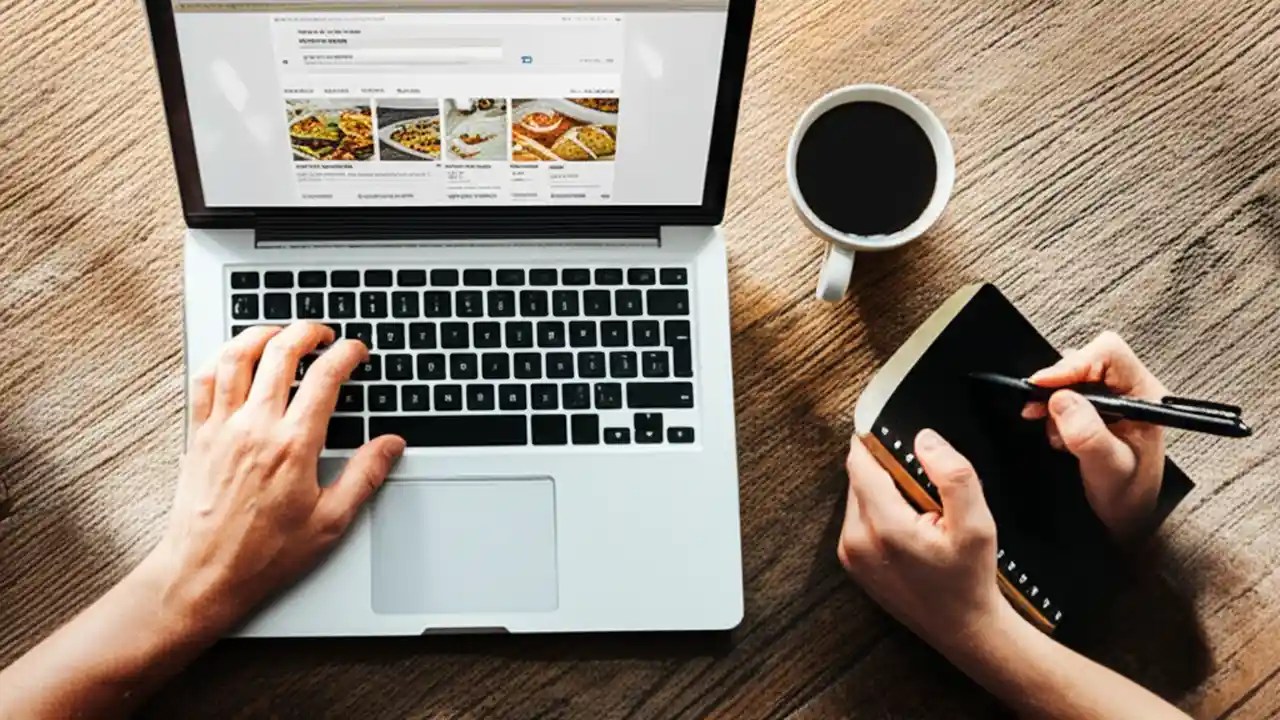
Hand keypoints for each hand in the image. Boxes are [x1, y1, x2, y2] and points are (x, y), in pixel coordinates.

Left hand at [144, 322, 404, 631]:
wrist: (204, 575)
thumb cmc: (264, 555)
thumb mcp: (330, 521)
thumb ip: (364, 475)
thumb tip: (390, 445)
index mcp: (293, 446)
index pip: (325, 378)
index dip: (346, 354)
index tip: (356, 351)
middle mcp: (255, 428)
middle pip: (281, 353)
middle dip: (307, 332)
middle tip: (323, 333)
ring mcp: (222, 427)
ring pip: (238, 356)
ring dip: (263, 334)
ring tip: (281, 332)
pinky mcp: (198, 435)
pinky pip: (205, 379)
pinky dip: (222, 357)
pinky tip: (235, 356)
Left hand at [838, 429, 1004, 653]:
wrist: (964, 630)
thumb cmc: (970, 579)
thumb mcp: (977, 524)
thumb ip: (953, 476)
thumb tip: (924, 439)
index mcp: (882, 527)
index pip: (860, 463)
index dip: (875, 442)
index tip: (893, 430)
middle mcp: (856, 540)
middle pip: (858, 479)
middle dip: (886, 471)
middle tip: (922, 485)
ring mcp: (850, 554)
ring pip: (857, 497)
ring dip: (882, 492)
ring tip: (919, 511)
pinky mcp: (852, 563)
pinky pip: (858, 519)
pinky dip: (879, 513)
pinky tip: (910, 528)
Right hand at [1022, 331, 1166, 539]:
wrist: (1125, 520)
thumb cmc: (1127, 499)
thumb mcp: (1108, 469)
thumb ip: (1088, 435)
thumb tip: (1062, 399)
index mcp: (1146, 398)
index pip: (1109, 355)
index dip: (1073, 364)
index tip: (1043, 384)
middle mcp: (1132, 391)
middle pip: (1087, 359)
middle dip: (1058, 382)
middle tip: (1037, 406)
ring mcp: (1113, 398)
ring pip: (1074, 374)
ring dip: (1053, 396)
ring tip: (1052, 427)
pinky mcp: (1095, 407)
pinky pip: (1067, 391)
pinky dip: (1052, 407)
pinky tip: (1055, 430)